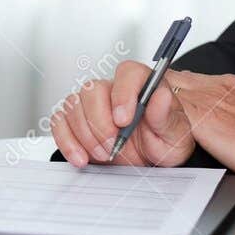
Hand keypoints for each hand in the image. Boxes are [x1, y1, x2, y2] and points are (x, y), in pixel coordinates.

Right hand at [50, 59, 196, 167]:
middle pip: (94, 89)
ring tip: (104, 154)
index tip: (124, 120)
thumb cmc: (163, 142)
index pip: (128, 73)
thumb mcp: (175, 135)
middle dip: (100, 122)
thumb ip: (167, 116)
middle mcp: (113, 89)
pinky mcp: (75, 120)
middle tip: (113, 145)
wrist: (148, 161)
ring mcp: (91, 103)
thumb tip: (161, 96)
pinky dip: (66, 141)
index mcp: (141, 85)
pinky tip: (80, 157)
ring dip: (85, 135)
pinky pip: (59, 122)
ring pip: (74, 105)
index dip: (123, 94)